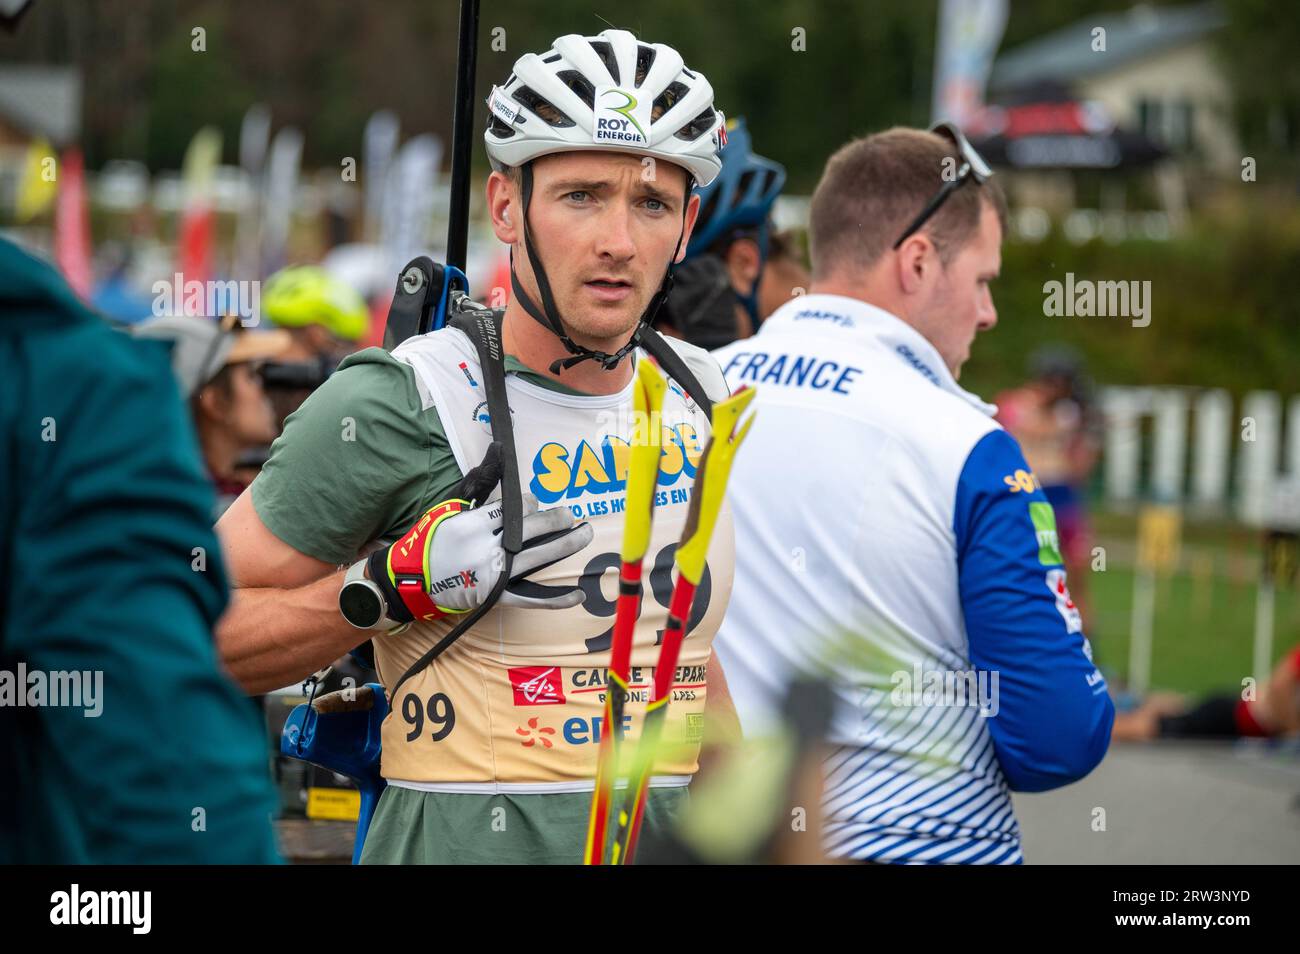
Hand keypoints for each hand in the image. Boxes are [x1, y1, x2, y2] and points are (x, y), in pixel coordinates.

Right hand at [368, 443, 592, 621]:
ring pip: (538, 557)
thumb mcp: (450, 505)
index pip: (512, 510)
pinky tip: (577, 595)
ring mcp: (493, 575)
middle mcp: (487, 548)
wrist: (411, 579)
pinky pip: (531, 598)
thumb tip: (499, 451)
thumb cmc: (430, 538)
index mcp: (474, 524)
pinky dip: (555, 599)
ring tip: (586, 533)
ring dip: (566, 544)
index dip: (527, 504)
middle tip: (572, 514)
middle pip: (532, 530)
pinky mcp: (496, 597)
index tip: (532, 502)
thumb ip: (479, 481)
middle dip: (557, 519)